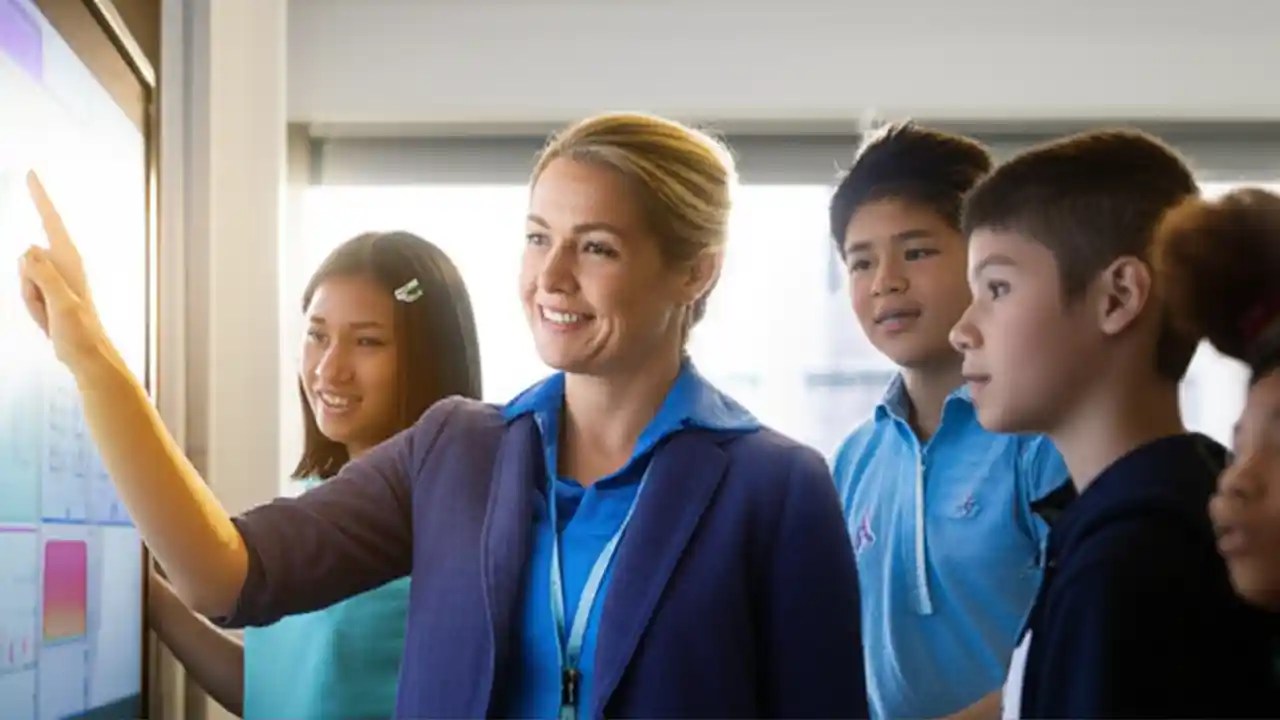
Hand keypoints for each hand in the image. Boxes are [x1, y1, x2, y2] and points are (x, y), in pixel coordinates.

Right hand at [18, 171, 109, 369]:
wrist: (87, 356)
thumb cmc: (79, 333)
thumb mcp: (60, 303)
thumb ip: (43, 275)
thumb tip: (29, 248)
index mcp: (71, 262)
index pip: (51, 222)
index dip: (40, 198)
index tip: (31, 173)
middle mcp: (65, 265)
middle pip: (26, 258)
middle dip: (26, 284)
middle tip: (48, 308)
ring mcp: (57, 278)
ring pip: (23, 276)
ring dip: (30, 299)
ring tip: (51, 316)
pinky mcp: (52, 291)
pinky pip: (26, 291)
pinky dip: (31, 306)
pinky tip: (48, 320)